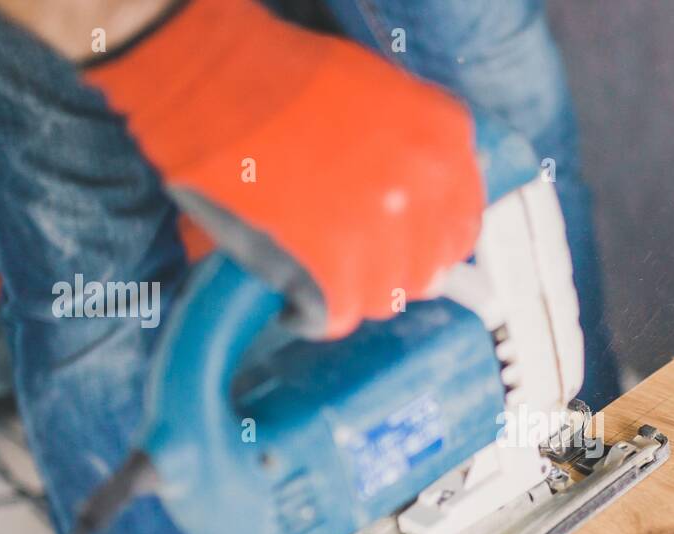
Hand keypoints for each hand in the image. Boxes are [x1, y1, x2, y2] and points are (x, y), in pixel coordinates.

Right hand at [84, 0, 482, 337]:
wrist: (212, 77)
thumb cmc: (281, 78)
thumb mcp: (380, 96)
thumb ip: (414, 153)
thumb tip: (421, 217)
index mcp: (444, 137)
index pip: (461, 225)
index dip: (425, 245)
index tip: (399, 252)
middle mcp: (427, 183)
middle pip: (427, 269)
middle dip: (389, 272)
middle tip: (351, 266)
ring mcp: (384, 226)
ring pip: (385, 298)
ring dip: (351, 294)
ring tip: (316, 276)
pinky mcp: (334, 262)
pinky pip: (337, 315)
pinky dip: (312, 315)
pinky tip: (294, 301)